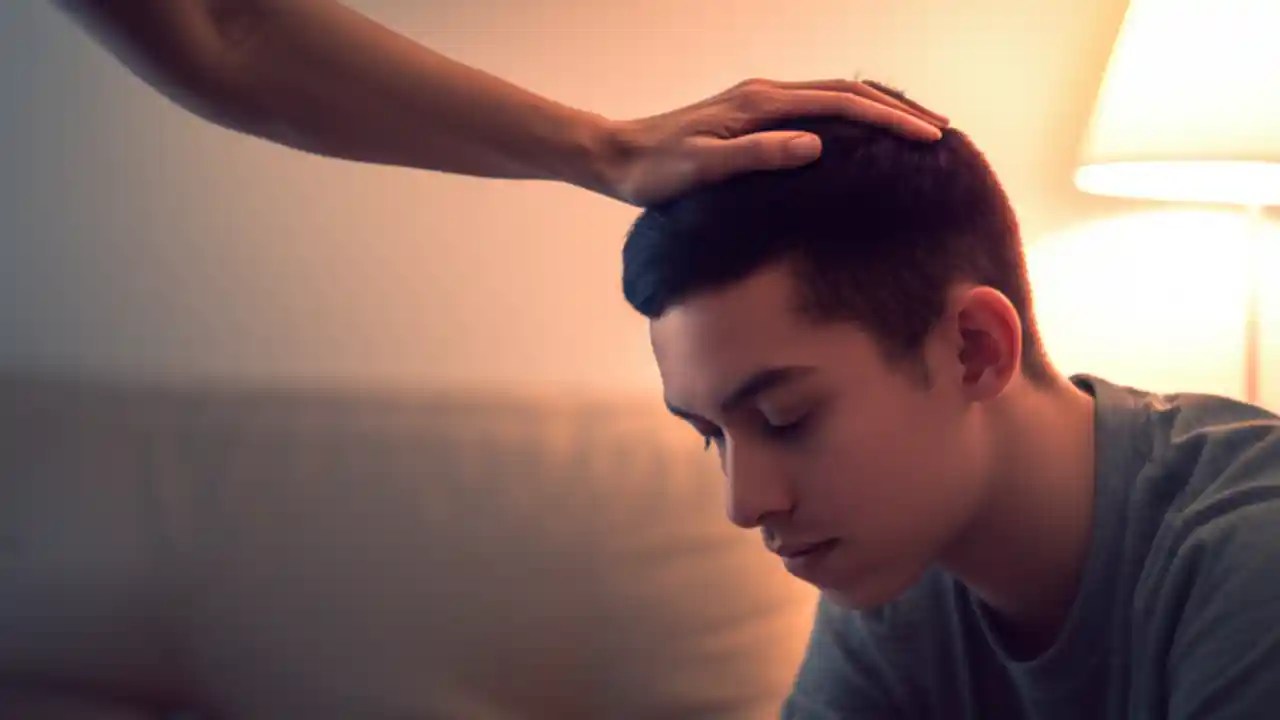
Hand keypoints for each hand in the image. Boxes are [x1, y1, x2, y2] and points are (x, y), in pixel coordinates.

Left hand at [601, 78, 948, 205]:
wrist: (617, 158)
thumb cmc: (656, 173)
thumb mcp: (702, 170)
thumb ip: (757, 155)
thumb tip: (816, 145)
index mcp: (760, 104)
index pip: (840, 104)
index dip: (888, 119)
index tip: (928, 137)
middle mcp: (766, 93)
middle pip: (847, 90)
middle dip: (897, 108)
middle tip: (941, 131)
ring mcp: (760, 101)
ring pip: (834, 94)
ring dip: (878, 108)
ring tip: (917, 128)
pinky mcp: (753, 114)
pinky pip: (816, 106)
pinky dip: (851, 114)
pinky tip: (863, 134)